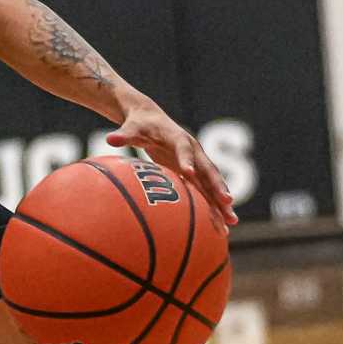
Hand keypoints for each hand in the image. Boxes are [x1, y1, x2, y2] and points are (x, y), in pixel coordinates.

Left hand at [107, 100, 237, 227]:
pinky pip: (207, 190)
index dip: (187, 160)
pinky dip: (214, 205)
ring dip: (222, 202)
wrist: (151, 119)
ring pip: (213, 184)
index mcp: (178, 138)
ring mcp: (197, 162)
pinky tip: (222, 223)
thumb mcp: (131, 128)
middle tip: (227, 202)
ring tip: (232, 222)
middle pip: (208, 170)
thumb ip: (124, 135)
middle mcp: (194, 151)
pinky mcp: (195, 172)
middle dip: (217, 186)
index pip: (184, 149)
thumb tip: (110, 139)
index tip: (189, 173)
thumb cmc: (140, 125)